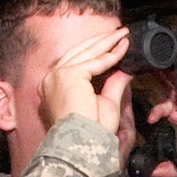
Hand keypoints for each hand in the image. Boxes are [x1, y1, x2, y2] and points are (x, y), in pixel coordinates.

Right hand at [38, 26, 133, 140]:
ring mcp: (57, 75)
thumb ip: (113, 84)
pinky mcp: (68, 75)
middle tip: (120, 33)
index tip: (114, 46)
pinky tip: (122, 48)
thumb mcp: (105, 103)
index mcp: (54, 86)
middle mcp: (51, 79)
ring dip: (107, 42)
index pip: (76, 62)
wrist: (83, 143)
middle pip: (79, 52)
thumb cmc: (90, 132)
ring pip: (86, 52)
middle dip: (102, 41)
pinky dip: (110, 55)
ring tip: (122, 35)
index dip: (97, 52)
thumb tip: (125, 70)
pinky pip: (94, 62)